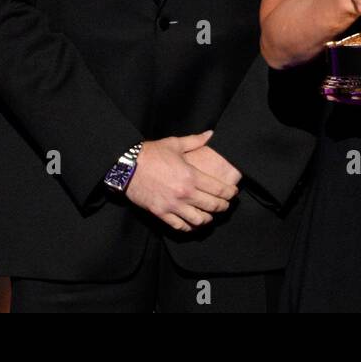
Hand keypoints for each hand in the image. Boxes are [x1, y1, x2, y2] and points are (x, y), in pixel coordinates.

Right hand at [123, 130, 237, 231]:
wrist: (127, 166)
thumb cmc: (151, 153)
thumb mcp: (175, 144)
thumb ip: (195, 141)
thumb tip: (210, 134)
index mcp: (191, 176)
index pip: (218, 189)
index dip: (230, 193)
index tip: (233, 193)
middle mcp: (184, 193)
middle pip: (212, 206)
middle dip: (223, 206)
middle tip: (226, 205)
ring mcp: (172, 205)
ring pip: (198, 220)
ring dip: (207, 219)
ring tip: (210, 216)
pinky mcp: (161, 213)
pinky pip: (180, 226)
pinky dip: (189, 227)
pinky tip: (193, 224)